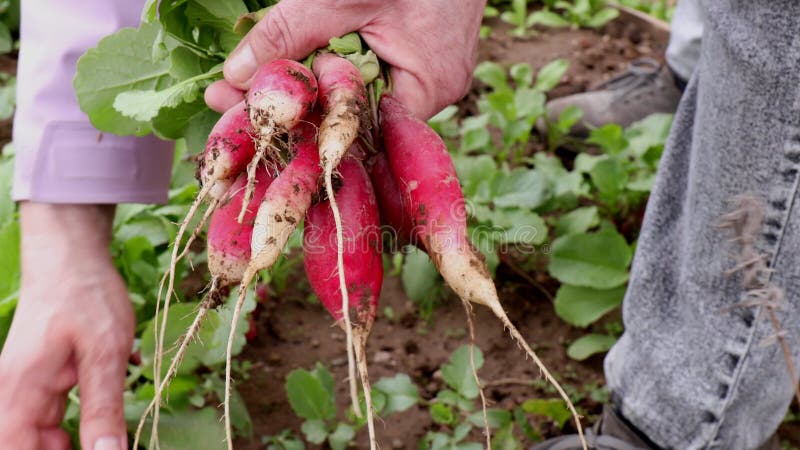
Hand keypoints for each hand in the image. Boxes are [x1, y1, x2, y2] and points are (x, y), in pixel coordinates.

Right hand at [0, 203, 133, 449]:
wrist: (72, 256)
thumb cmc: (85, 296)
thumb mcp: (106, 352)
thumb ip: (103, 408)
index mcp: (19, 395)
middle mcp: (14, 397)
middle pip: (30, 447)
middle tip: (112, 443)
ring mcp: (27, 390)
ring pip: (45, 438)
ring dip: (81, 441)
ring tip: (115, 435)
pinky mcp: (44, 381)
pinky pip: (57, 416)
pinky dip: (85, 420)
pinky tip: (113, 410)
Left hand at [205, 0, 485, 118]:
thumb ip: (290, 33)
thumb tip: (237, 74)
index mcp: (427, 88)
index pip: (355, 126)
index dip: (299, 124)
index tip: (245, 118)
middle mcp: (431, 91)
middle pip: (351, 111)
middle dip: (294, 103)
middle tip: (231, 96)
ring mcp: (427, 71)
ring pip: (356, 88)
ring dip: (308, 79)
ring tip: (246, 79)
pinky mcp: (418, 52)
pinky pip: (368, 67)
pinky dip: (331, 60)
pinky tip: (291, 57)